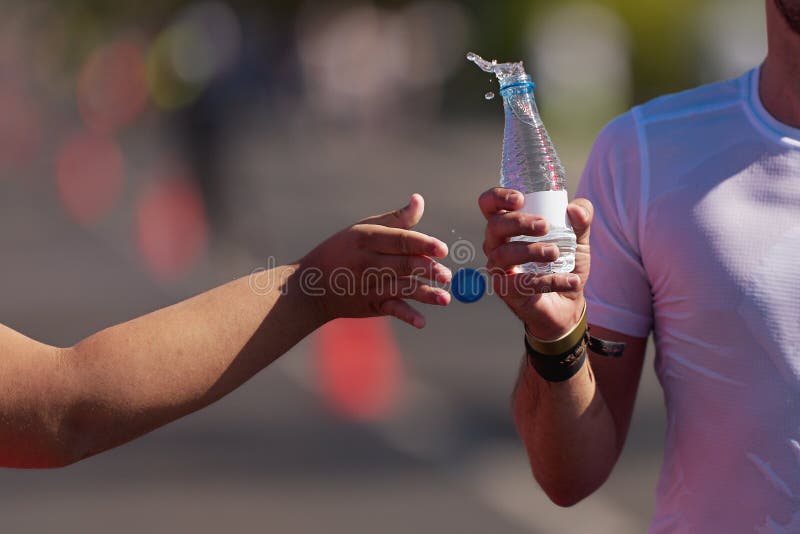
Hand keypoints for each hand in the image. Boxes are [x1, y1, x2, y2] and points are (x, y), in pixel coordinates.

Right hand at [299, 194, 450, 327]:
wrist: (312, 284)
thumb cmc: (344, 250)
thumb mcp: (364, 229)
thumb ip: (397, 219)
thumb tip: (419, 200)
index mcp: (368, 238)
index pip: (400, 240)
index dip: (423, 244)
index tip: (442, 249)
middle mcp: (368, 262)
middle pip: (403, 265)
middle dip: (426, 270)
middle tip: (446, 275)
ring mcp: (369, 285)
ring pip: (401, 288)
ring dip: (424, 294)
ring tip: (444, 298)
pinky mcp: (370, 304)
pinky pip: (390, 310)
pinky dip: (406, 315)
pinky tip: (422, 322)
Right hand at [479, 187, 592, 339]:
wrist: (569, 303)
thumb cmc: (564, 265)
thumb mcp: (578, 239)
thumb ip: (582, 220)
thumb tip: (576, 209)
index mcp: (509, 226)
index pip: (489, 205)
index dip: (497, 197)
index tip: (520, 198)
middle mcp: (497, 245)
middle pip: (494, 227)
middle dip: (518, 222)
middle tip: (544, 226)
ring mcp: (499, 269)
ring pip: (503, 255)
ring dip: (531, 251)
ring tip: (556, 253)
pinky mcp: (507, 291)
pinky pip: (521, 283)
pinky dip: (549, 280)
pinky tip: (571, 281)